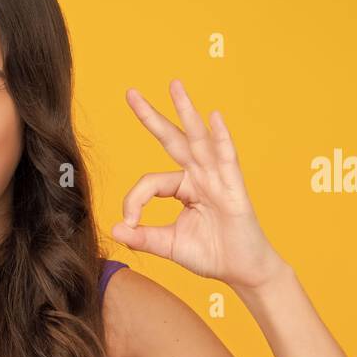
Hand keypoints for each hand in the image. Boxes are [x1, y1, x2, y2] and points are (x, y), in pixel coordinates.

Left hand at [112, 79, 285, 289]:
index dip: (134, 201)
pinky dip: (221, 137)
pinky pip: (227, 158)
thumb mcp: (169, 246)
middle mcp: (199, 176)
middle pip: (172, 140)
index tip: (130, 223)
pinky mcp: (234, 188)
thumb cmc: (211, 254)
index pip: (150, 182)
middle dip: (151, 116)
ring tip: (174, 85)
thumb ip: (142, 237)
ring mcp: (217, 178)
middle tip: (130, 93)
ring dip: (186, 111)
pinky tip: (214, 117)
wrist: (242, 270)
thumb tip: (114, 229)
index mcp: (183, 187)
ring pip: (198, 139)